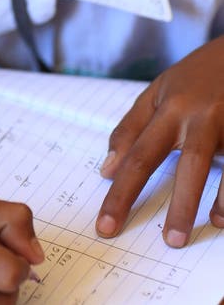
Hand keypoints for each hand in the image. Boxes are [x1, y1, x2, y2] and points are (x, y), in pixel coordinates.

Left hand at [96, 37, 223, 246]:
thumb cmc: (195, 76)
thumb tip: (106, 170)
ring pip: (212, 164)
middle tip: (165, 242)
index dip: (121, 192)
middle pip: (185, 162)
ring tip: (186, 236)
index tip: (107, 225)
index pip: (138, 154)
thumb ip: (131, 128)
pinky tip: (221, 219)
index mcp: (170, 107)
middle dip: (174, 204)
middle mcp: (199, 115)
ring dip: (201, 202)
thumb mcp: (158, 92)